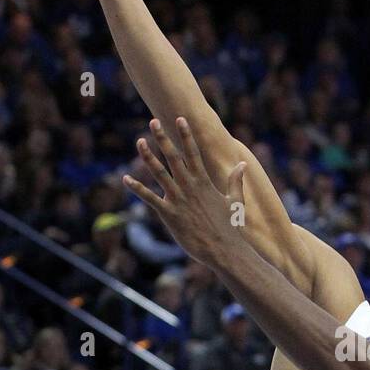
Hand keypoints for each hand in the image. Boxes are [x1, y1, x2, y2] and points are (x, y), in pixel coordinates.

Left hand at [122, 117, 244, 269]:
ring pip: (160, 173)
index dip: (186, 135)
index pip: (194, 152)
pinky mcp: (169, 215)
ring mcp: (178, 200)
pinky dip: (137, 188)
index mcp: (204, 182)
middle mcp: (190, 187)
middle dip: (163, 138)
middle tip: (153, 122)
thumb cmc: (230, 227)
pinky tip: (126, 179)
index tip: (180, 118)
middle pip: (174, 157)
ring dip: (148, 156)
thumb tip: (243, 164)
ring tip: (139, 142)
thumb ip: (235, 181)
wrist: (224, 250)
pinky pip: (149, 199)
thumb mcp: (235, 201)